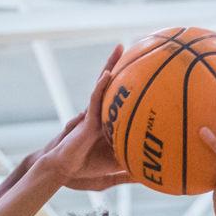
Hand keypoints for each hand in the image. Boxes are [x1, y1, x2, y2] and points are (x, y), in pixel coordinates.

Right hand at [42, 45, 132, 191]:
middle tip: (133, 46)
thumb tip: (150, 168)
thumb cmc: (84, 168)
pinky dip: (101, 87)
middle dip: (121, 65)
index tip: (145, 69)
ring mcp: (93, 113)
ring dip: (111, 64)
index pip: (119, 97)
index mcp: (108, 121)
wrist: (65, 170)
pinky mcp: (86, 119)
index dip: (128, 82)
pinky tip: (109, 74)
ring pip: (103, 85)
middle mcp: (101, 112)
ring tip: (121, 47)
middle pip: (112, 84)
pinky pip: (95, 100)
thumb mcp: (114, 166)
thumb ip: (129, 163)